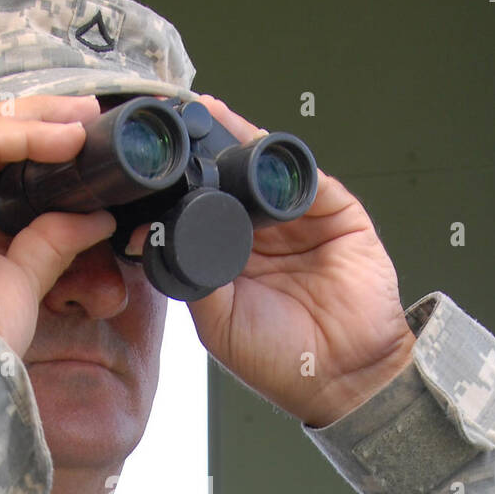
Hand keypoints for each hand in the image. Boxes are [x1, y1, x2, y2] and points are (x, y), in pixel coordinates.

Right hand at [0, 94, 116, 357]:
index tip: (79, 142)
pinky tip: (66, 139)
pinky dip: (27, 135)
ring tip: (83, 118)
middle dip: (38, 120)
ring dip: (37, 118)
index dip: (31, 145)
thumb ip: (51, 240)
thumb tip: (94, 218)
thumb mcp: (22, 277)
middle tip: (87, 114)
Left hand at [184, 94, 417, 426]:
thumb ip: (194, 274)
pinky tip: (259, 147)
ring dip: (237, 141)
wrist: (345, 377)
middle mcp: (259, 236)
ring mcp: (297, 222)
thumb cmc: (280, 361)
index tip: (149, 164)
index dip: (176, 185)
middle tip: (173, 123)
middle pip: (226, 178)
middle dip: (202, 150)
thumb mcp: (217, 321)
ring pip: (262, 168)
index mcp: (226, 259)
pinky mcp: (335, 214)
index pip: (197, 208)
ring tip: (208, 116)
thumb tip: (163, 232)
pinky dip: (282, 159)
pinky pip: (306, 177)